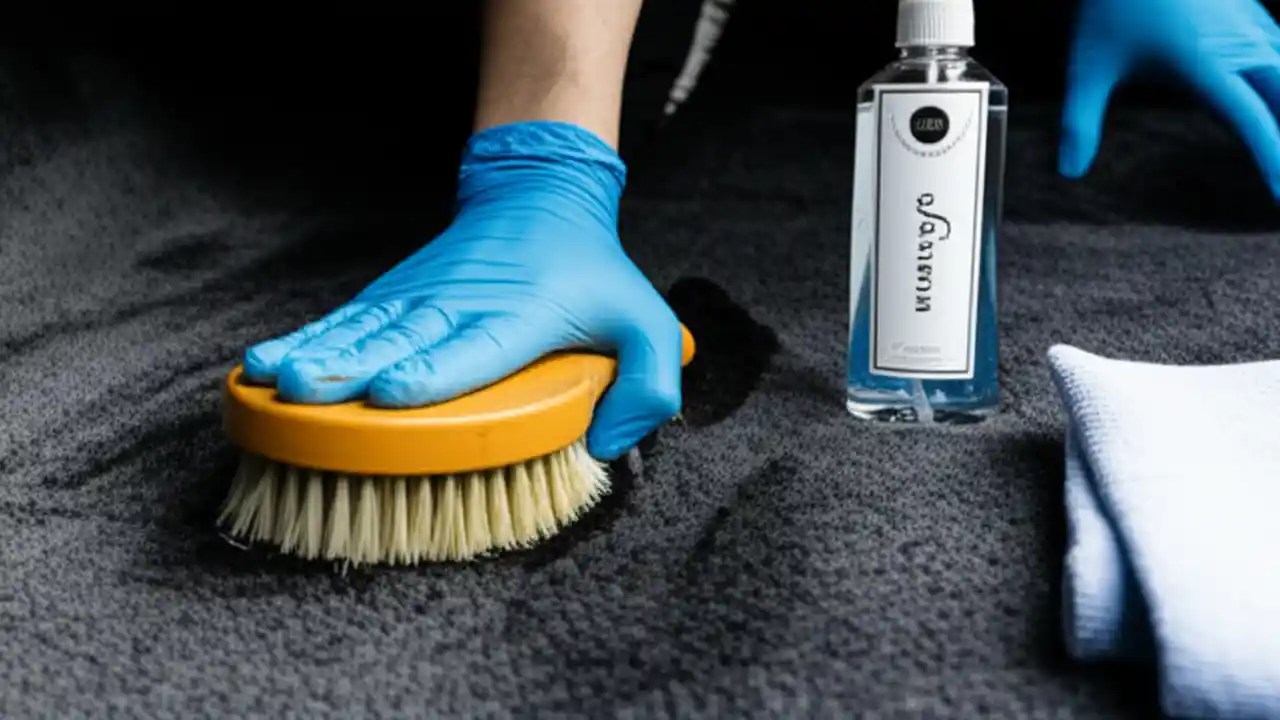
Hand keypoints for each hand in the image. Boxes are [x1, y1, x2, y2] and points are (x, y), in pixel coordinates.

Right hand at [241, 121, 683, 460]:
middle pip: (400, 342)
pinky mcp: (394, 298)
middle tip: (304, 393)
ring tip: (272, 381)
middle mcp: (460, 307)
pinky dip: (305, 340)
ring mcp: (420, 300)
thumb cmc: (592, 272)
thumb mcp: (647, 321)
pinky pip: (346, 321)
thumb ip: (649, 386)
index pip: (474, 347)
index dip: (435, 371)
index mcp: (519, 317)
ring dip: (318, 357)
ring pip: (363, 331)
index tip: (395, 391)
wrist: (540, 196)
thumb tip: (608, 445)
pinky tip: (263, 363)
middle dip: (352, 370)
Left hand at [1060, 0, 1279, 199]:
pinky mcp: (1252, 17)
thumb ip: (1079, 121)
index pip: (1250, 120)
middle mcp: (1239, 47)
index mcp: (1204, 64)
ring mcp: (1251, 28)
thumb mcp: (1088, 65)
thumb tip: (1069, 173)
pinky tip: (1279, 103)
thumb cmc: (1111, 5)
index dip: (1271, 159)